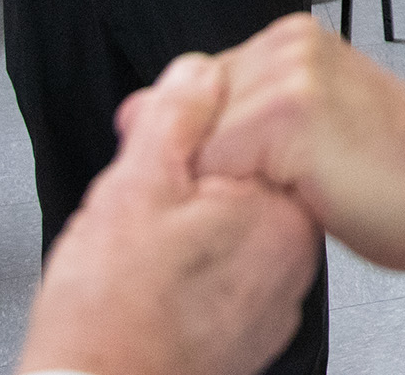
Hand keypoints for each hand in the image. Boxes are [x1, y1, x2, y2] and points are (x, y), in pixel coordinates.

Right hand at [17, 55, 321, 374]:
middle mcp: (293, 258)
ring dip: (189, 227)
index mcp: (279, 210)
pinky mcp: (251, 333)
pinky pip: (226, 276)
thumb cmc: (111, 314)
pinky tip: (156, 286)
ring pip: (230, 228)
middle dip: (188, 183)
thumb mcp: (135, 184)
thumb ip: (176, 115)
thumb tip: (200, 71)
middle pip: (241, 181)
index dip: (189, 135)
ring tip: (143, 256)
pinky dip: (194, 272)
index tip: (152, 157)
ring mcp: (275, 301)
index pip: (251, 133)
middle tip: (140, 215)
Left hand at [194, 14, 404, 269]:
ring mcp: (286, 74)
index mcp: (293, 41)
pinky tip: (298, 197)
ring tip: (296, 189)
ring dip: (232, 179)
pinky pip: (219, 165)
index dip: (214, 142)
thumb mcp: (310, 132)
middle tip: (286, 184)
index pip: (199, 90)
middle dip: (218, 159)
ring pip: (202, 141)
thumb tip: (156, 123)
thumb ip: (245, 116)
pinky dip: (245, 194)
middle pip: (192, 113)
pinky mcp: (286, 112)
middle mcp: (287, 45)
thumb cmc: (399, 175)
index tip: (255, 170)